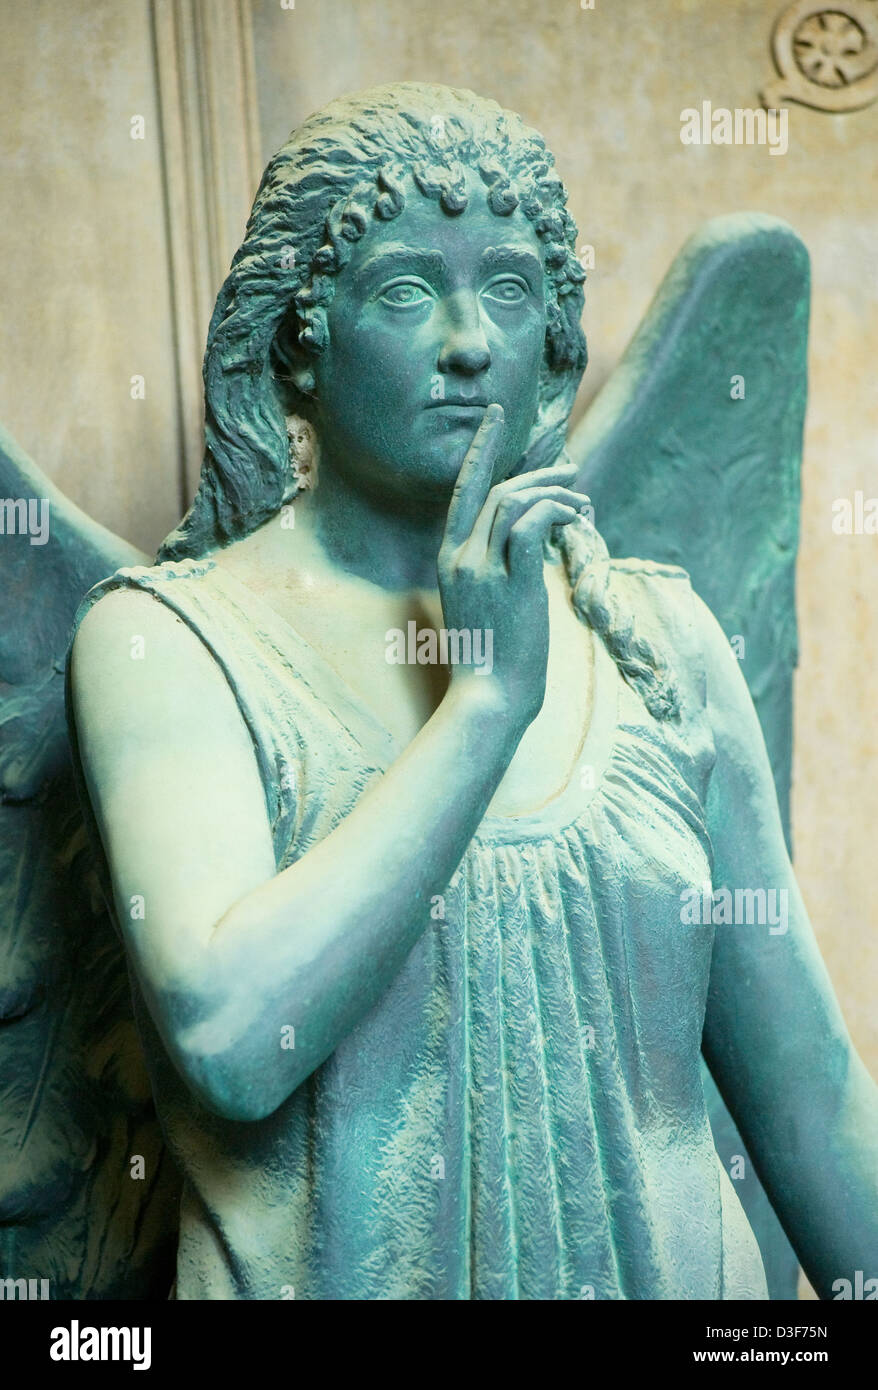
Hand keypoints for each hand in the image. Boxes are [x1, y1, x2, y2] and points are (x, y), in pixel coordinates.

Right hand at [437, 404, 589, 731]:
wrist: (490, 696)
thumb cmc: (495, 657)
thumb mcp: (492, 601)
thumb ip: (505, 564)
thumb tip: (537, 537)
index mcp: (449, 557)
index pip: (464, 488)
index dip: (483, 448)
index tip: (499, 414)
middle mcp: (459, 556)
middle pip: (497, 489)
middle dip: (539, 472)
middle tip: (574, 473)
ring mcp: (481, 569)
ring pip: (515, 501)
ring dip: (555, 494)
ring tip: (584, 505)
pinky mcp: (509, 584)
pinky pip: (534, 525)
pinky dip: (558, 514)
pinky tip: (577, 523)